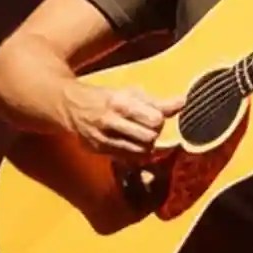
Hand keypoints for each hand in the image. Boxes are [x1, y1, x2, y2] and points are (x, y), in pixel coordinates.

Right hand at [61, 82, 183, 162]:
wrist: (70, 106)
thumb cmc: (105, 98)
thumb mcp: (130, 94)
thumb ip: (157, 102)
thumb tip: (183, 103)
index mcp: (120, 103)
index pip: (155, 120)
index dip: (159, 120)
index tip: (154, 116)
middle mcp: (111, 121)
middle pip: (149, 137)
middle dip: (153, 133)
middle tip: (147, 127)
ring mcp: (104, 138)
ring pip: (141, 151)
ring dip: (146, 145)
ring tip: (139, 136)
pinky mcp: (100, 150)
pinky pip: (129, 158)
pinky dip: (136, 153)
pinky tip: (132, 144)